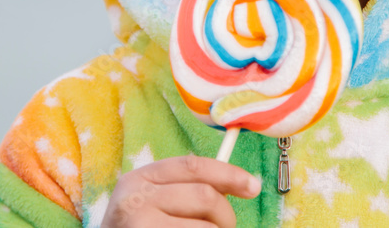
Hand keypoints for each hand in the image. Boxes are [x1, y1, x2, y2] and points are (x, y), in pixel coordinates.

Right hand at [101, 154, 261, 226]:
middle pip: (205, 196)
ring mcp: (140, 224)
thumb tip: (238, 185)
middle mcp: (135, 198)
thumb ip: (185, 191)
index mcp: (139, 178)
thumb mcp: (152, 204)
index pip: (193, 166)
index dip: (229, 173)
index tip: (253, 186)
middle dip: (226, 216)